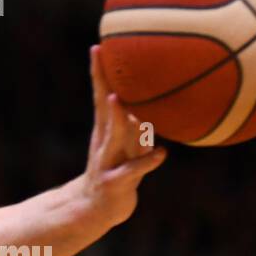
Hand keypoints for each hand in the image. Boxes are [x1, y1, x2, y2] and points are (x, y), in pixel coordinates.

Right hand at [83, 44, 166, 226]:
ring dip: (117, 120)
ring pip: (113, 137)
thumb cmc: (117, 171)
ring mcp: (107, 161)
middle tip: (101, 58)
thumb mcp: (125, 146)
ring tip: (119, 102)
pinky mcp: (115, 183)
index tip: (98, 47)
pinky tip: (162, 153)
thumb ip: (138, 123)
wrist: (94, 209)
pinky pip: (133, 170)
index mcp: (105, 130)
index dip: (100, 73)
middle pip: (103, 109)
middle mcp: (104, 141)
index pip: (101, 96)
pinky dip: (147, 161)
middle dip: (103, 84)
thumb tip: (160, 100)